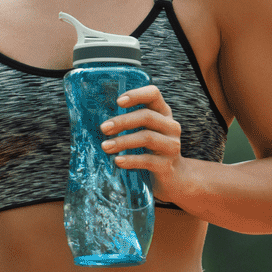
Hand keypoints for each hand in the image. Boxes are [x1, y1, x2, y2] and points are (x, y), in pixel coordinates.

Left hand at [102, 84, 187, 199]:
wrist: (172, 177)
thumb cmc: (151, 149)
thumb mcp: (145, 131)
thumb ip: (131, 122)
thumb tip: (98, 118)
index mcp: (163, 113)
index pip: (154, 94)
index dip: (136, 95)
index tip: (118, 102)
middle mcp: (170, 126)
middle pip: (147, 116)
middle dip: (123, 121)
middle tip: (103, 128)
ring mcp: (171, 146)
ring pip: (147, 137)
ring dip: (123, 141)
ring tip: (105, 146)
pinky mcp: (167, 164)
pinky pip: (147, 160)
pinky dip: (130, 160)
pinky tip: (117, 161)